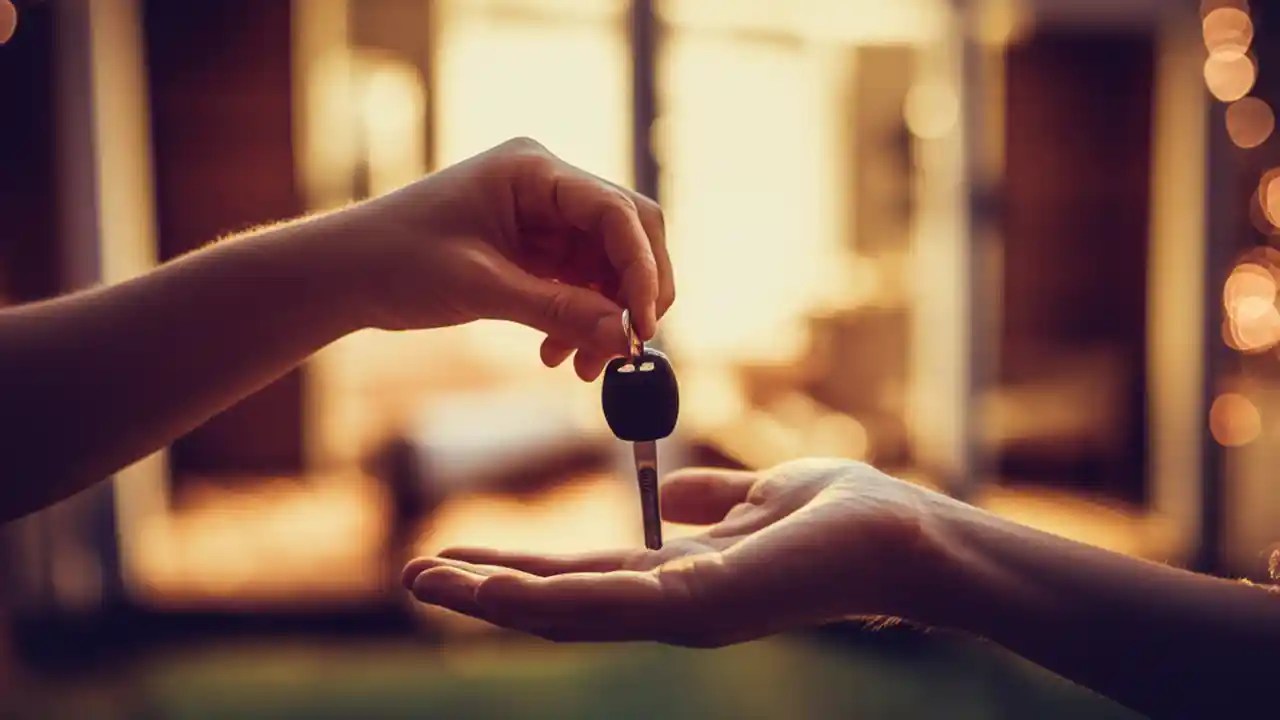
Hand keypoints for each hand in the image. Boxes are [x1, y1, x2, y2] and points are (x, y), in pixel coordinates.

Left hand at [342, 137, 672, 379]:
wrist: (344, 274)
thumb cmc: (396, 261)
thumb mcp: (480, 288)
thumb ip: (558, 310)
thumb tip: (627, 341)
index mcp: (534, 170)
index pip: (617, 212)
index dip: (642, 270)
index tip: (642, 328)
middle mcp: (548, 186)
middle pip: (627, 235)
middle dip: (633, 295)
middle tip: (628, 348)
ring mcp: (544, 218)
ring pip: (608, 267)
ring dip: (606, 318)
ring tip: (583, 367)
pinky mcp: (536, 250)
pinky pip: (581, 285)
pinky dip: (581, 321)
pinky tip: (558, 355)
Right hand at [401, 459, 946, 645]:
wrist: (903, 537)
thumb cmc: (844, 517)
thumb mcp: (757, 496)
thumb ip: (709, 501)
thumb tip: (669, 496)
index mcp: (678, 577)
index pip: (583, 576)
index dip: (520, 568)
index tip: (462, 557)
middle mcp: (669, 605)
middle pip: (559, 600)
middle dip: (486, 591)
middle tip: (414, 576)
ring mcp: (682, 613)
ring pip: (568, 610)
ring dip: (494, 598)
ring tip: (429, 580)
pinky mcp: (701, 605)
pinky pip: (608, 603)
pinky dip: (543, 598)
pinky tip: (492, 588)